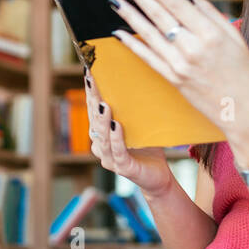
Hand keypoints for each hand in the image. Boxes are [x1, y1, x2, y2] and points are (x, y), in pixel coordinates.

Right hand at [85, 70, 173, 195]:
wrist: (159, 177)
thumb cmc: (148, 149)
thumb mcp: (140, 125)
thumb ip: (133, 109)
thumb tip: (139, 77)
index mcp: (103, 133)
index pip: (94, 109)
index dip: (91, 91)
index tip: (90, 70)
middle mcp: (101, 145)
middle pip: (94, 120)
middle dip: (93, 99)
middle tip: (92, 80)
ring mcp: (109, 158)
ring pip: (103, 137)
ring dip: (102, 120)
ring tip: (104, 104)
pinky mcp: (123, 168)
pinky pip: (117, 152)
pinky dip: (116, 138)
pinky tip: (117, 126)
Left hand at [108, 0, 248, 134]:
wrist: (242, 109)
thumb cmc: (242, 71)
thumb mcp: (234, 37)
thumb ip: (209, 12)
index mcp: (210, 34)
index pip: (177, 4)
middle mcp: (192, 48)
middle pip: (159, 16)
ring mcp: (180, 65)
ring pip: (148, 35)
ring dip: (129, 16)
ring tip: (115, 1)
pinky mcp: (172, 79)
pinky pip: (147, 58)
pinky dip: (132, 44)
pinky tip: (119, 33)